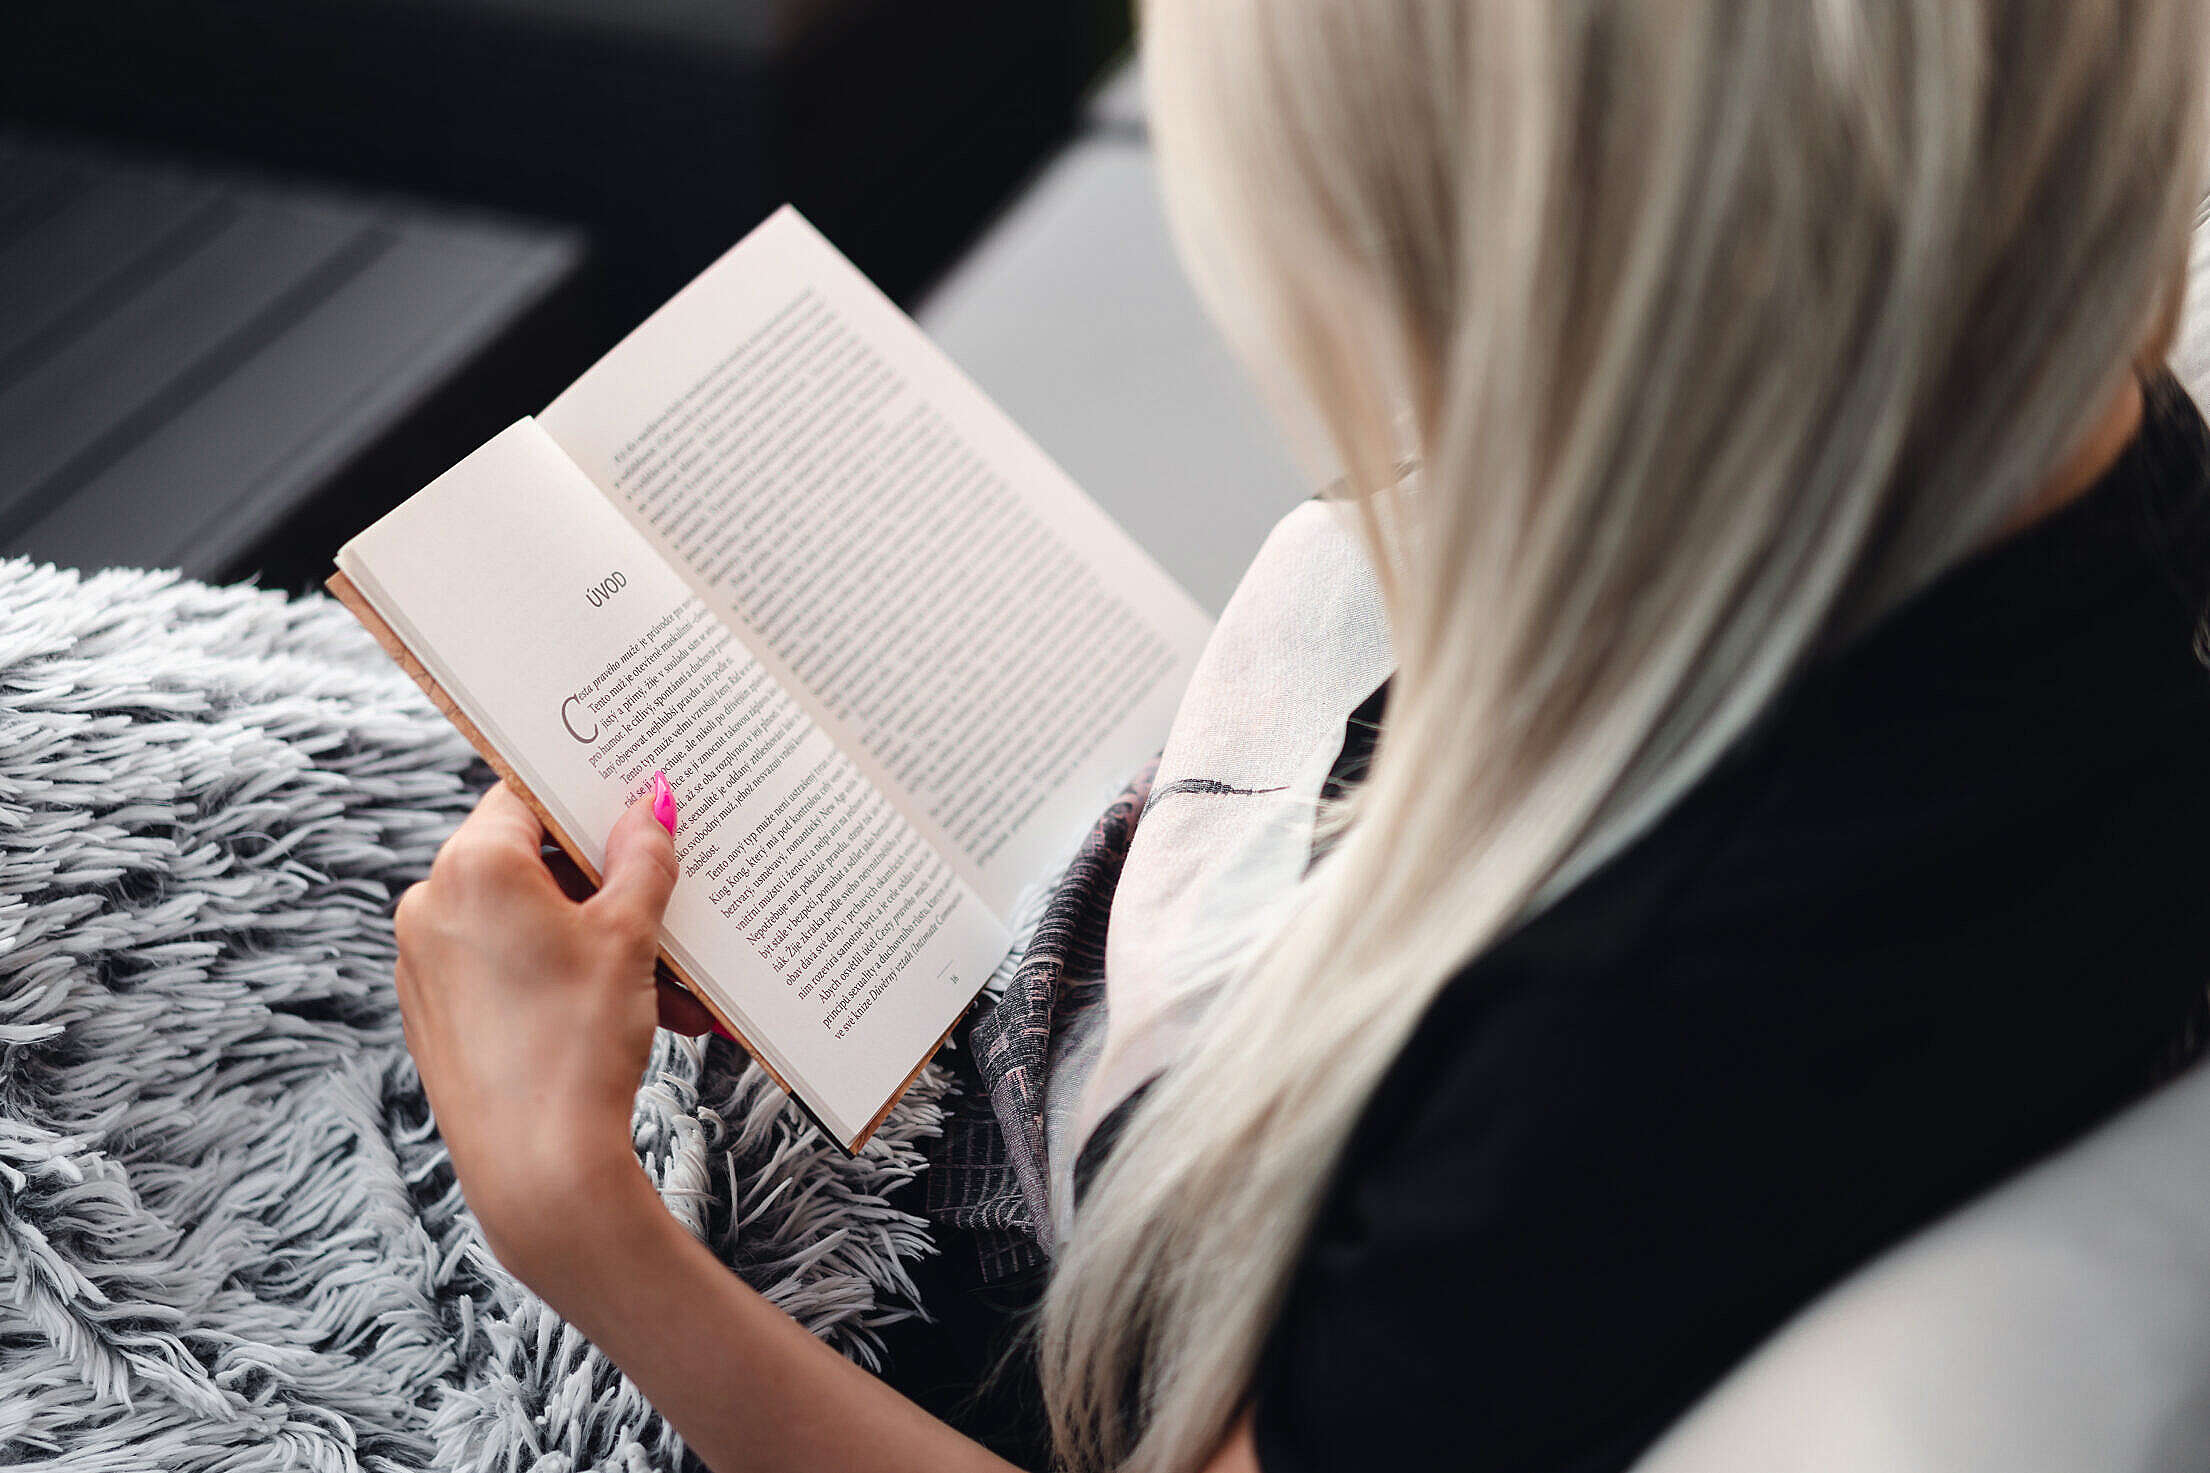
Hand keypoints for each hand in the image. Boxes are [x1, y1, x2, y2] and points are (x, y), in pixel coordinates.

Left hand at [393, 775, 693, 1287]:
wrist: (539, 1170)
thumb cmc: (579, 1044)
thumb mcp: (629, 936)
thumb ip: (643, 857)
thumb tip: (649, 803)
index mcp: (472, 866)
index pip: (529, 795)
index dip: (589, 800)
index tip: (636, 814)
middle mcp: (430, 905)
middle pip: (535, 864)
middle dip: (613, 889)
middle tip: (671, 907)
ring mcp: (425, 963)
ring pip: (530, 923)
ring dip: (604, 943)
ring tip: (673, 985)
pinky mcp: (436, 1014)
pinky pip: (508, 969)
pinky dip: (567, 978)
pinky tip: (636, 1013)